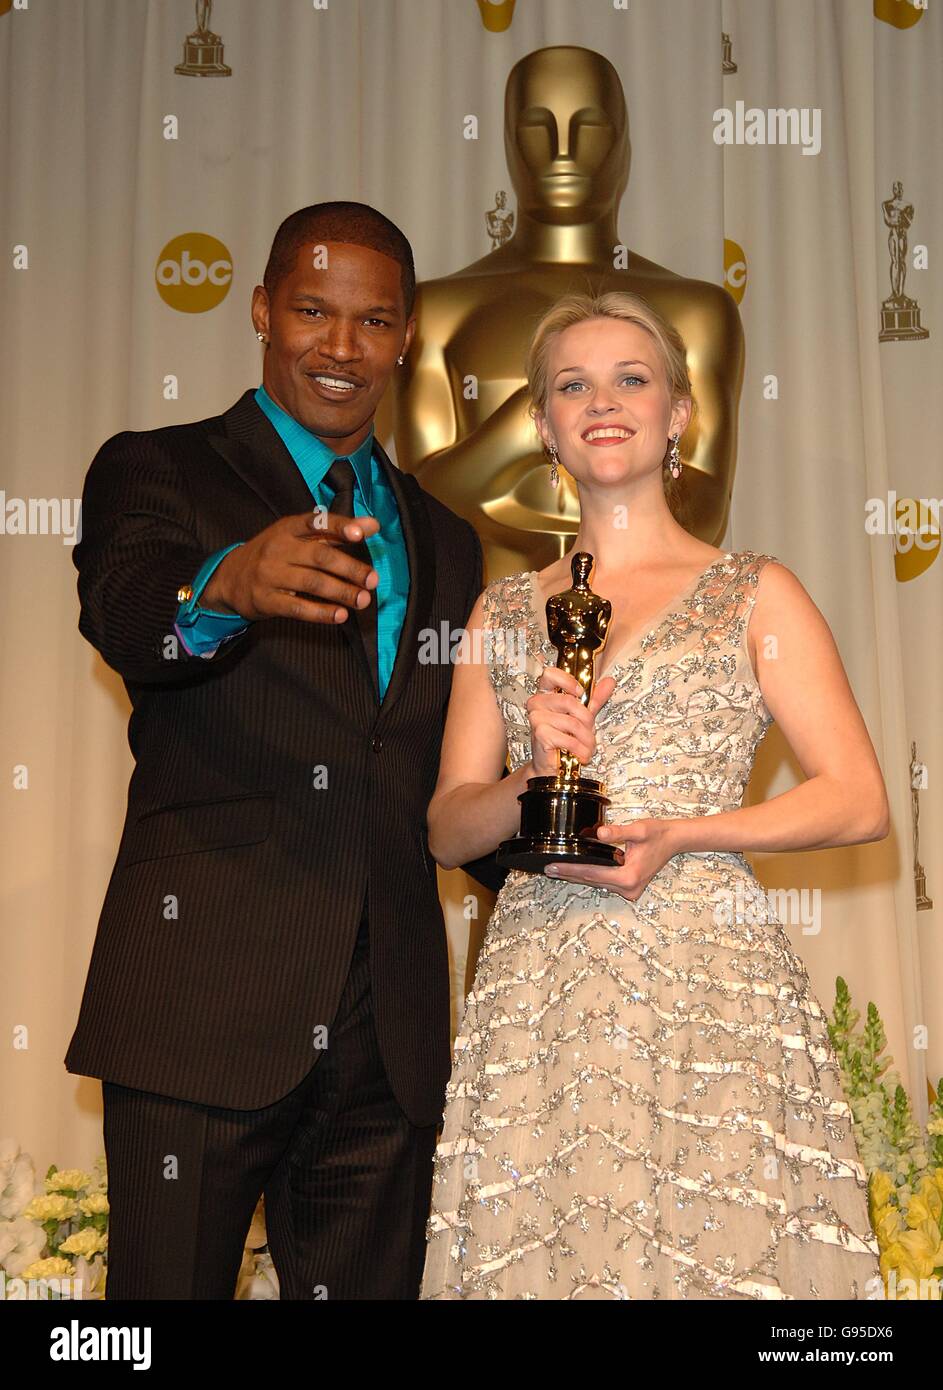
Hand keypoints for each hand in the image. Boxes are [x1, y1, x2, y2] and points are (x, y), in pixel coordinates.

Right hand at [202, 510, 379, 622]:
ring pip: (312, 583)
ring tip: (362, 599)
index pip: (316, 523)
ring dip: (341, 592)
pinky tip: (340, 615)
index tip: (361, 535)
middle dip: (349, 569)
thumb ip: (335, 531)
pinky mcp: (266, 600)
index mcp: (288, 528)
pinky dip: (321, 613)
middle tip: (373, 580)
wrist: (230, 577)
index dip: (339, 527)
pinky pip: (298, 608)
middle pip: (319, 557)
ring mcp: (270, 575)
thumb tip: (373, 525)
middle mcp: (279, 549)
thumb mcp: (298, 536)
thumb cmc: (274, 554)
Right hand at [525, 666, 615, 777]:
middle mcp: (537, 703)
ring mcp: (536, 718)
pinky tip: (580, 754)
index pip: (550, 674)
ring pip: (573, 722)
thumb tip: (609, 682)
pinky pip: (569, 738)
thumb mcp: (582, 716)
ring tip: (587, 746)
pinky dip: (580, 749)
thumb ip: (594, 698)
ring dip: (586, 739)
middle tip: (589, 731)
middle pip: (570, 701)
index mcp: (546, 694)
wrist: (552, 767)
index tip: (580, 692)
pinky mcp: (540, 734)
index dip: (568, 681)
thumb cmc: (564, 739)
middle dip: (587, 720)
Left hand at [544, 818, 680, 901]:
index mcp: (628, 877)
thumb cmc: (657, 833)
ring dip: (577, 876)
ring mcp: (629, 891)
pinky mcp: (629, 888)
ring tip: (556, 869)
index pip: (592, 873)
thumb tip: (599, 833)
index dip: (570, 869)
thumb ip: (618, 832)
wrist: (674, 840)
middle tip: (547, 869)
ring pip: (596, 883)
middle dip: (569, 874)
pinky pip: (604, 883)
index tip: (552, 866)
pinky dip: (590, 876)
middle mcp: (628, 888)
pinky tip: (575, 870)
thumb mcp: (638, 830)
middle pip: (591, 881)